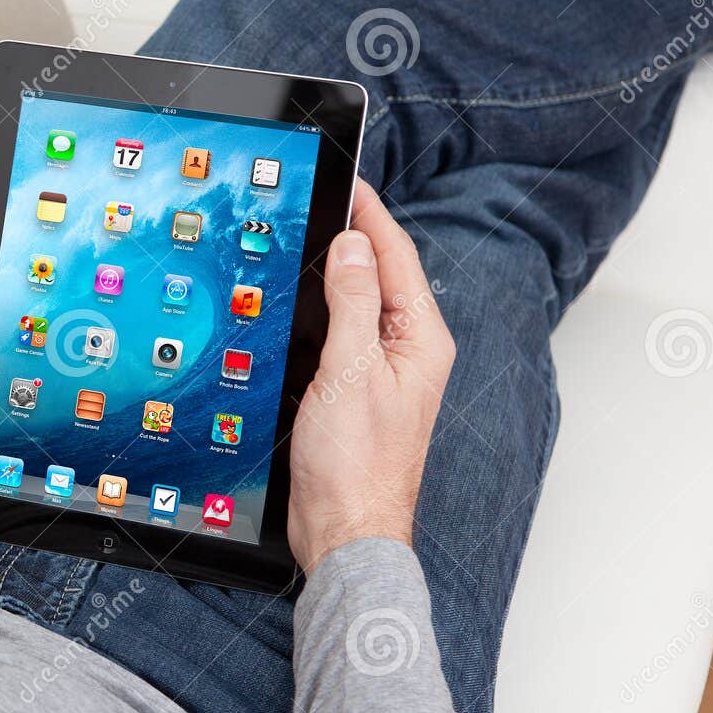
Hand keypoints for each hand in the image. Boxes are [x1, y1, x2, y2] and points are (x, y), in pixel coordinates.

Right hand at [288, 180, 455, 573]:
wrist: (344, 530)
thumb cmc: (357, 465)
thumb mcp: (351, 371)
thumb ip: (352, 303)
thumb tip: (352, 245)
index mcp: (419, 340)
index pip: (395, 258)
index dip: (370, 216)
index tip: (349, 182)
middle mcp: (404, 353)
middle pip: (375, 279)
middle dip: (348, 240)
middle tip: (318, 204)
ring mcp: (376, 375)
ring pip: (351, 310)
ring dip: (329, 281)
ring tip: (302, 245)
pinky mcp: (348, 396)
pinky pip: (333, 342)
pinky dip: (314, 321)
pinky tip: (292, 313)